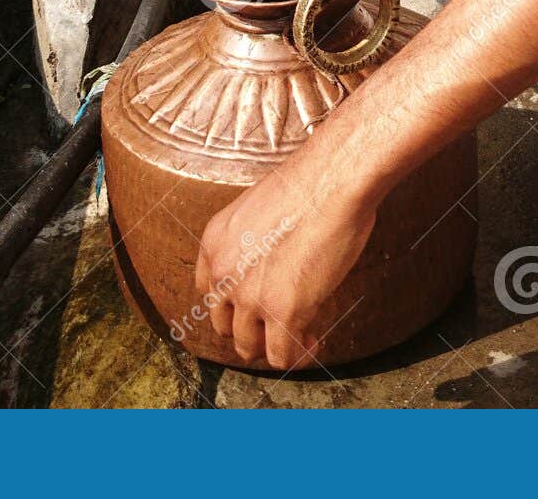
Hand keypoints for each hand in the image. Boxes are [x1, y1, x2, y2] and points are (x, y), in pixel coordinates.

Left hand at [193, 167, 375, 368]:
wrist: (329, 183)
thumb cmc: (309, 184)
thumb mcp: (259, 210)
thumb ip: (255, 242)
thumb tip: (274, 261)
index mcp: (214, 243)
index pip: (209, 291)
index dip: (234, 303)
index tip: (256, 302)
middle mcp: (223, 273)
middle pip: (224, 324)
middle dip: (251, 328)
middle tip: (277, 324)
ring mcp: (250, 297)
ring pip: (248, 346)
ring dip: (272, 345)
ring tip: (298, 336)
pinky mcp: (282, 313)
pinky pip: (281, 356)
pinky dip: (296, 356)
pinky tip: (312, 342)